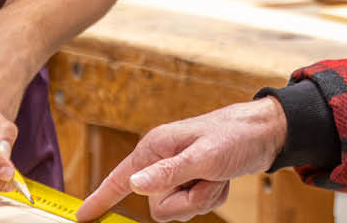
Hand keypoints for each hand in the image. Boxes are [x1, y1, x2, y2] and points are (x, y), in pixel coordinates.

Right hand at [76, 99, 287, 221]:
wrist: (264, 133)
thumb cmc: (233, 136)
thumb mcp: (203, 157)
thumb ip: (168, 172)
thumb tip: (133, 185)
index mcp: (154, 149)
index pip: (119, 179)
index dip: (100, 199)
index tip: (82, 218)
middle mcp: (161, 162)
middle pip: (157, 206)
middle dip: (187, 201)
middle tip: (207, 179)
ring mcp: (177, 173)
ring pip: (177, 210)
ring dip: (202, 199)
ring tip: (216, 176)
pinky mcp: (193, 180)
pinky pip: (194, 206)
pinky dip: (212, 196)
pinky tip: (221, 178)